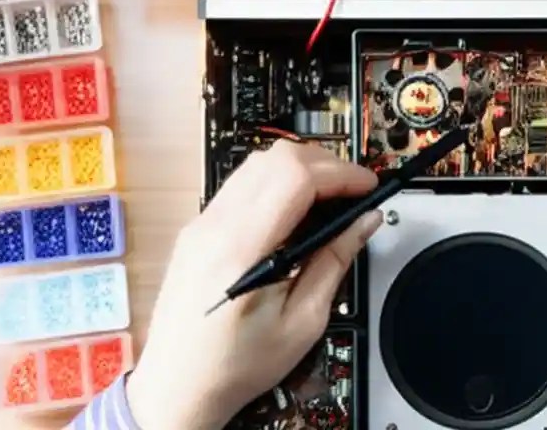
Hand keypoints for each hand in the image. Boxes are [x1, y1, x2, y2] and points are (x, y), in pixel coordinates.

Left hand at [126, 142, 382, 429]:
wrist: (178, 387)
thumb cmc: (234, 366)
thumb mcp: (303, 322)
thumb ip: (335, 262)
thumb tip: (364, 222)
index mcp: (240, 251)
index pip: (295, 177)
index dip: (341, 173)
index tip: (367, 187)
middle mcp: (213, 228)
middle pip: (277, 159)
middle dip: (326, 165)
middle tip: (354, 192)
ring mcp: (201, 225)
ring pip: (258, 164)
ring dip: (302, 170)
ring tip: (330, 201)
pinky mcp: (198, 230)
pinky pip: (243, 185)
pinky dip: (278, 184)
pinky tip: (297, 214)